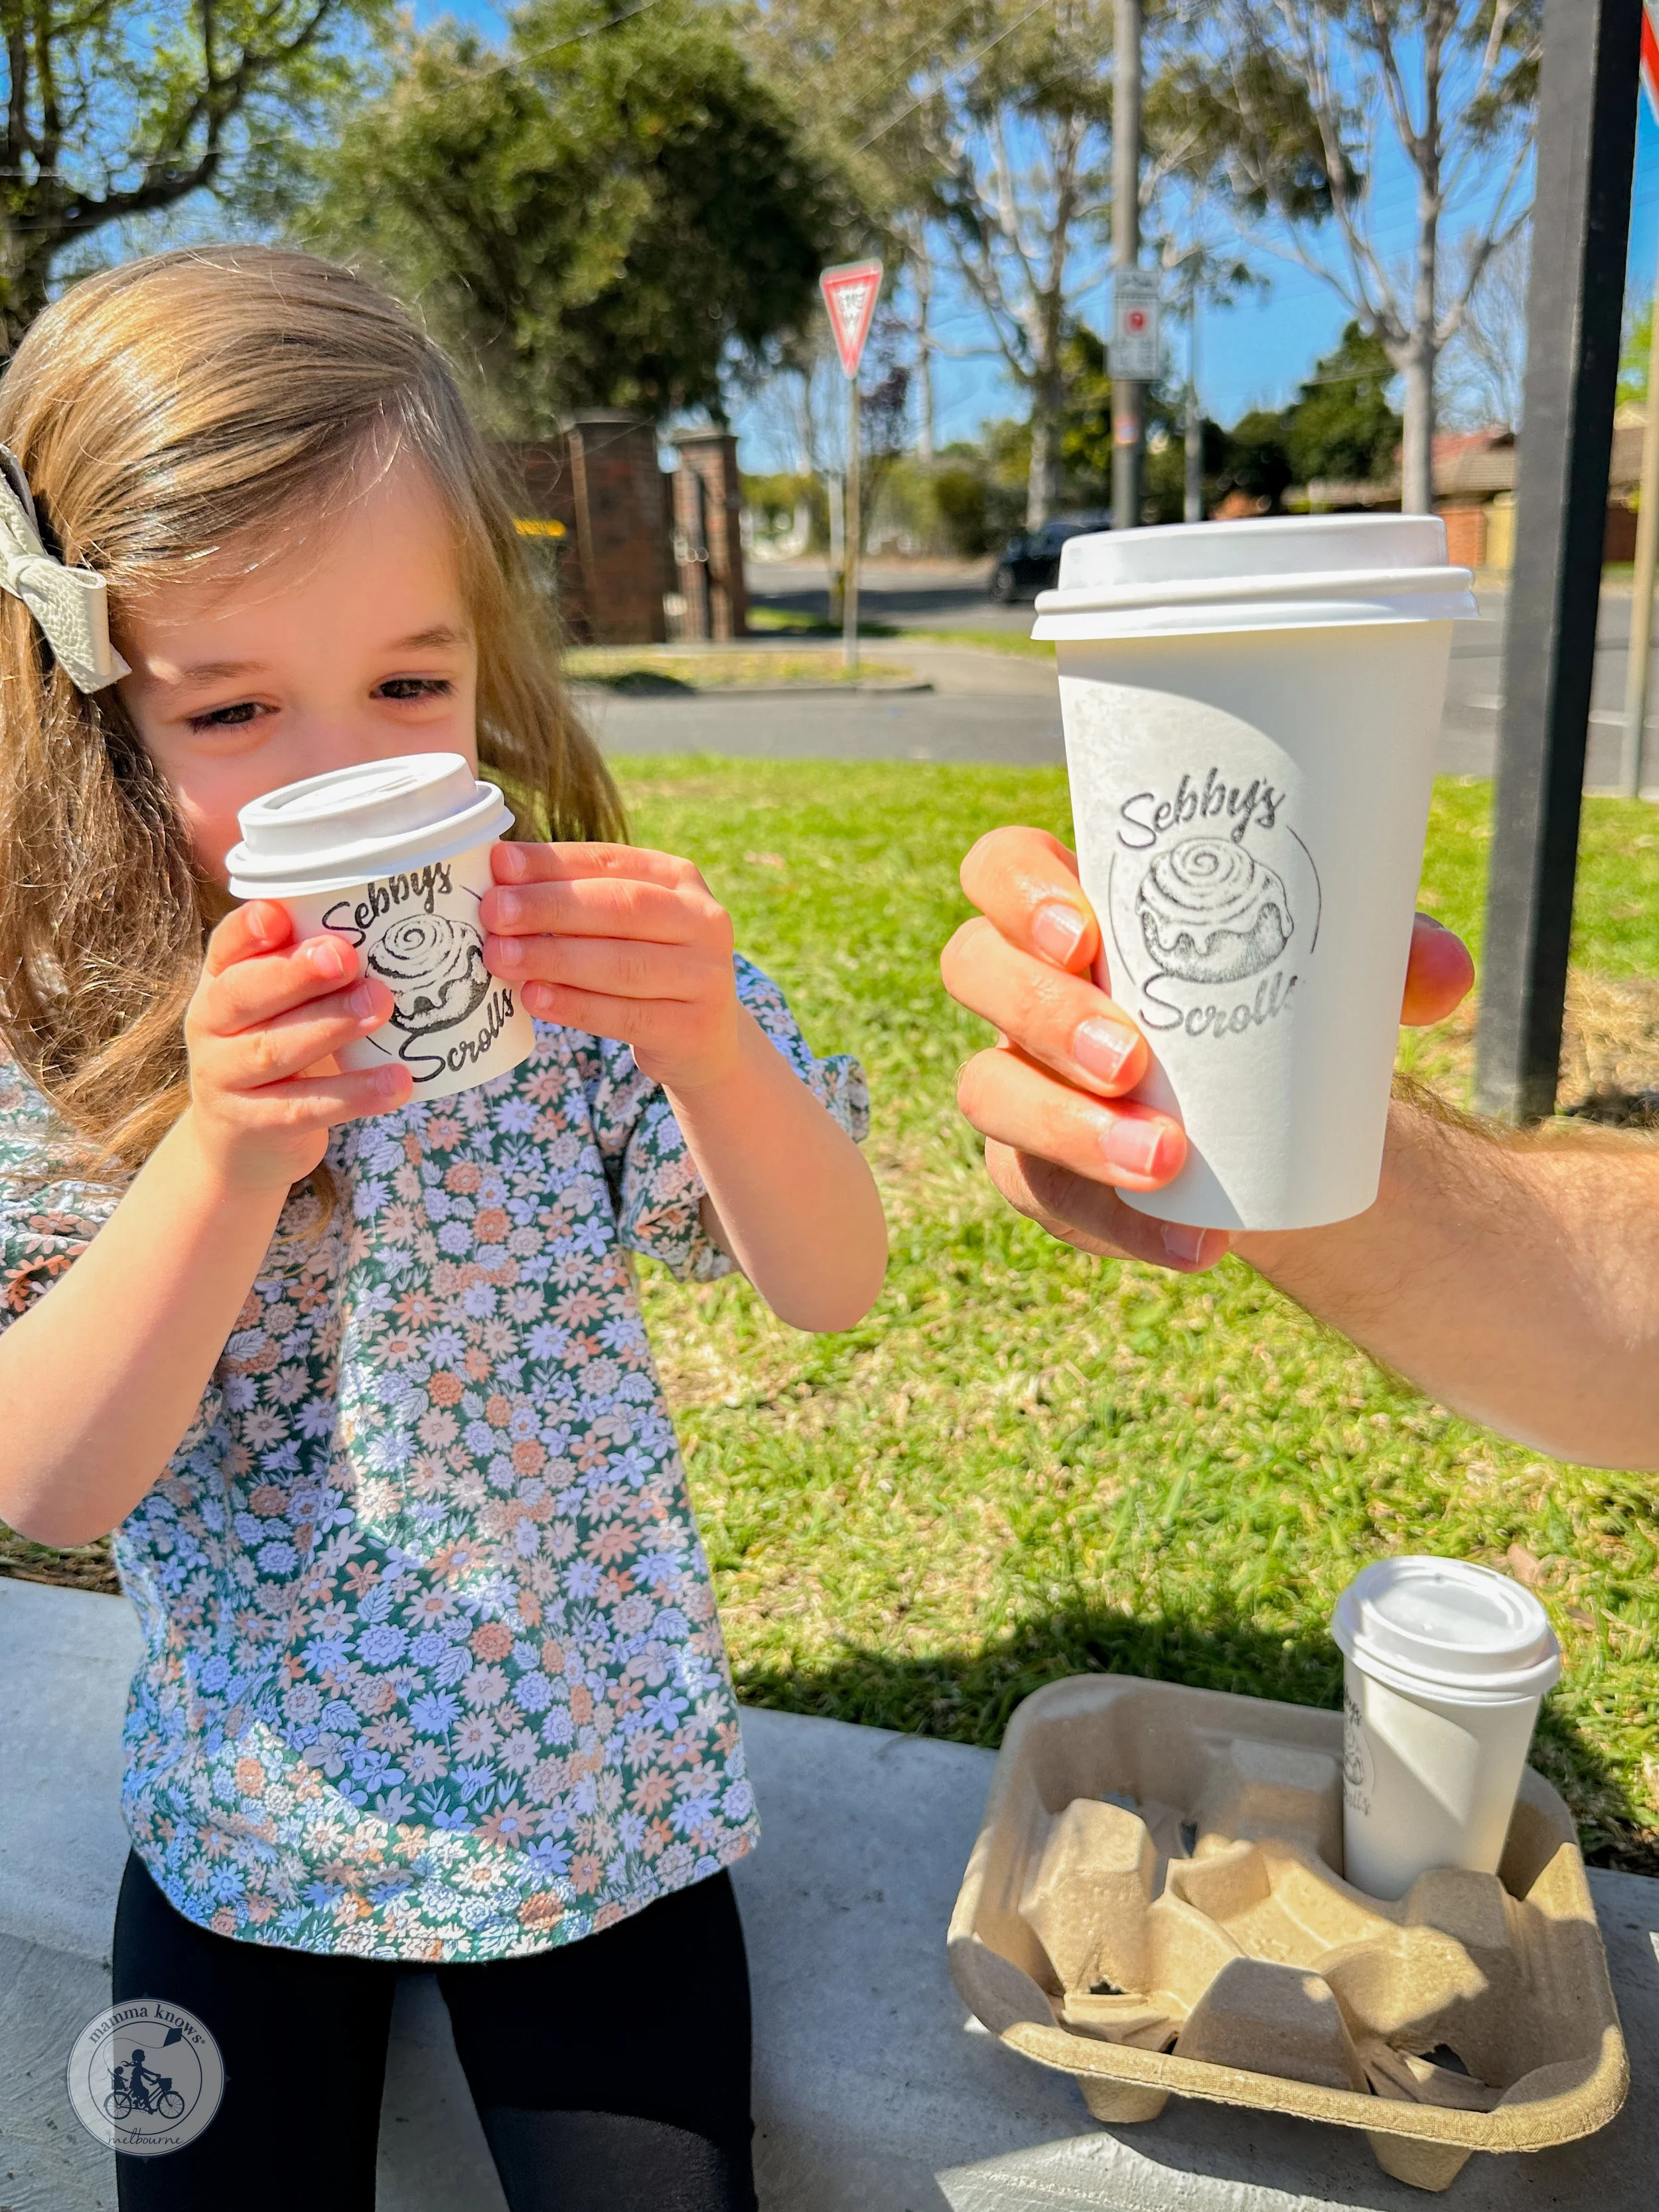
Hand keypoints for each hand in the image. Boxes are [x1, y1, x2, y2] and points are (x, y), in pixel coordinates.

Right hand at [183, 902, 410, 1192]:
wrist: (241, 1145)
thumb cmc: (275, 1050)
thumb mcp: (279, 1008)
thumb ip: (309, 972)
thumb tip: (379, 936)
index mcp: (218, 984)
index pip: (225, 948)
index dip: (247, 930)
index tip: (278, 915)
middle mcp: (211, 1028)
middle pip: (244, 995)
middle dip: (296, 974)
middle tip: (346, 957)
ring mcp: (226, 1079)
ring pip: (273, 1050)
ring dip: (330, 1025)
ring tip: (379, 1005)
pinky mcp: (255, 1126)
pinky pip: (305, 1107)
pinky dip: (353, 1094)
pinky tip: (397, 1081)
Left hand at [480, 843, 739, 1092]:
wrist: (704, 1039)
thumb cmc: (643, 966)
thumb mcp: (620, 924)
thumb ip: (572, 899)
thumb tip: (498, 875)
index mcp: (680, 879)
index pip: (610, 861)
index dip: (552, 862)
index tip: (499, 864)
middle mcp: (703, 921)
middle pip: (621, 907)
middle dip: (550, 908)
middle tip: (493, 913)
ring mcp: (706, 977)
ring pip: (623, 965)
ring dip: (554, 959)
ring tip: (500, 957)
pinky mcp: (693, 1028)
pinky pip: (626, 1016)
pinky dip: (575, 1006)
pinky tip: (533, 997)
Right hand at [940, 826, 1474, 1274]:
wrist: (1275, 1115)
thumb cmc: (1279, 1005)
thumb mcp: (1336, 965)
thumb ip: (1390, 953)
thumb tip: (1439, 977)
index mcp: (1075, 904)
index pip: (998, 867)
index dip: (1017, 892)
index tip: (1087, 933)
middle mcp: (1023, 985)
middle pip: (974, 971)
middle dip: (1045, 1015)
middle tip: (1132, 1058)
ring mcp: (1017, 1078)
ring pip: (987, 1091)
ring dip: (1068, 1128)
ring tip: (1166, 1163)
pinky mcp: (1034, 1168)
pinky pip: (1037, 1194)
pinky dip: (1116, 1225)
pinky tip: (1191, 1246)